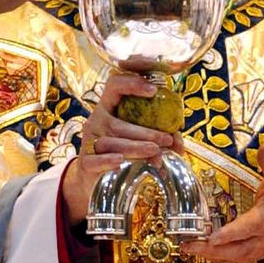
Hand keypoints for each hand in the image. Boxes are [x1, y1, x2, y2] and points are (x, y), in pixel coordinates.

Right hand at [61, 72, 178, 220]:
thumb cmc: (123, 151)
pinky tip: (120, 161)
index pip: (115, 85)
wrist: (97, 179)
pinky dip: (108, 160)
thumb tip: (178, 142)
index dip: (132, 83)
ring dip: (135, 147)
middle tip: (166, 139)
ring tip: (155, 152)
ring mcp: (89, 140)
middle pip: (117, 123)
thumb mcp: (140, 138)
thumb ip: (159, 136)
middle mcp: (97, 119)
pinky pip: (95, 159)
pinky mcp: (85, 161)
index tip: (154, 90)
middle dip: (145, 132)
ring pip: (110, 142)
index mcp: (110, 107)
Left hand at [183, 148, 263, 262]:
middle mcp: (257, 240)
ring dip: (206, 253)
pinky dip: (209, 255)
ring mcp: (250, 251)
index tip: (214, 236)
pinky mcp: (243, 257)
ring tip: (186, 246)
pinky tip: (193, 249)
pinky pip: (226, 258)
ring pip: (228, 256)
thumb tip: (262, 147)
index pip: (248, 228)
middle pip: (234, 248)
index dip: (231, 233)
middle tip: (190, 244)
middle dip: (211, 248)